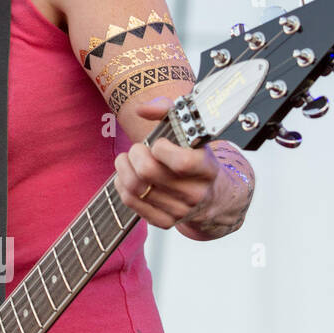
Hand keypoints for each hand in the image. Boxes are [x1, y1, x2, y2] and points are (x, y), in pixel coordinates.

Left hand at [113, 96, 218, 228]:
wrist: (211, 196)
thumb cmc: (194, 156)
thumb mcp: (189, 131)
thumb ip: (167, 110)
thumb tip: (142, 109)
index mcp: (208, 169)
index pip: (182, 162)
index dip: (162, 149)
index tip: (159, 143)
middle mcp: (196, 193)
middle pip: (148, 173)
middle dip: (135, 154)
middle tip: (137, 149)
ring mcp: (180, 211)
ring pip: (135, 187)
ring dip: (124, 167)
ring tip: (128, 159)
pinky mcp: (165, 222)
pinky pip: (131, 201)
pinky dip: (122, 184)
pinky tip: (128, 175)